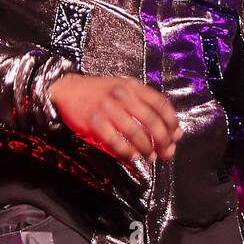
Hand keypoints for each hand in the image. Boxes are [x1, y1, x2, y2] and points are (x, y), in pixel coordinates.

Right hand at [48, 73, 182, 169]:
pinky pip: (116, 142)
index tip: (176, 135)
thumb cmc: (99, 93)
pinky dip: (127, 153)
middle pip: (151, 120)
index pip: (160, 104)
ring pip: (135, 133)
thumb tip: (173, 130)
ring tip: (150, 157)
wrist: (68, 90)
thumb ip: (146, 106)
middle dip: (163, 140)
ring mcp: (108, 108)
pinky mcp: (94, 122)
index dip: (172, 122)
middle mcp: (122, 95)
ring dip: (146, 148)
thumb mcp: (124, 90)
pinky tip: (133, 157)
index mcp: (133, 86)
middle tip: (167, 152)